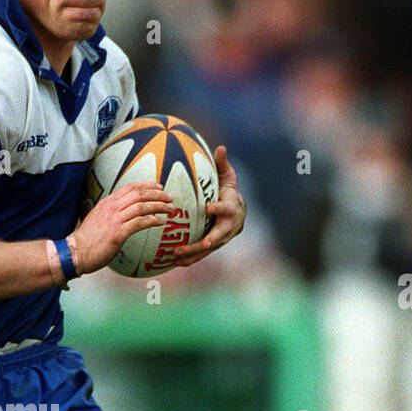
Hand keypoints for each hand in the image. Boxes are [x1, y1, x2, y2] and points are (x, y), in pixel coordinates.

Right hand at [72, 181, 174, 274]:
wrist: (75, 252)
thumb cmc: (87, 240)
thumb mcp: (98, 218)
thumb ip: (111, 212)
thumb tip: (125, 213)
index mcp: (107, 202)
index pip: (130, 187)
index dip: (147, 185)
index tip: (159, 187)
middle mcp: (112, 207)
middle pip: (139, 194)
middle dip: (158, 194)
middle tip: (170, 198)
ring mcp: (115, 219)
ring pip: (142, 206)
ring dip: (159, 206)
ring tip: (170, 209)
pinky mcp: (118, 233)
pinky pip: (140, 222)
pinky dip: (153, 220)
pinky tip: (160, 222)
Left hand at [171, 145, 245, 267]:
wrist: (237, 209)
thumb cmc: (228, 189)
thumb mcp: (227, 176)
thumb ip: (222, 164)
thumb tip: (221, 147)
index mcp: (232, 207)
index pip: (227, 208)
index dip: (220, 209)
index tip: (210, 208)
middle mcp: (230, 226)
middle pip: (219, 235)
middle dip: (206, 241)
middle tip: (193, 244)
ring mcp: (222, 237)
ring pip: (209, 248)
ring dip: (193, 253)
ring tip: (176, 256)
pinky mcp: (213, 245)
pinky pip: (201, 254)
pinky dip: (190, 259)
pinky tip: (173, 263)